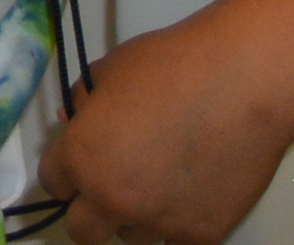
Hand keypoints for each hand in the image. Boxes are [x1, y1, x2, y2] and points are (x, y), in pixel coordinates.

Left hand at [18, 18, 293, 244]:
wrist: (242, 84)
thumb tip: (72, 120)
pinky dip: (176, 223)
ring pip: (130, 237)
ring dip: (135, 216)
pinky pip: (175, 241)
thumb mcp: (108, 72)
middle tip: (110, 186)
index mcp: (82, 159)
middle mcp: (113, 200)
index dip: (64, 171)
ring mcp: (158, 223)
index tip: (78, 165)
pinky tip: (188, 195)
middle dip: (88, 210)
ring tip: (159, 183)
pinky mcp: (202, 234)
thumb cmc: (169, 66)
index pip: (52, 183)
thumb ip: (84, 103)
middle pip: (81, 231)